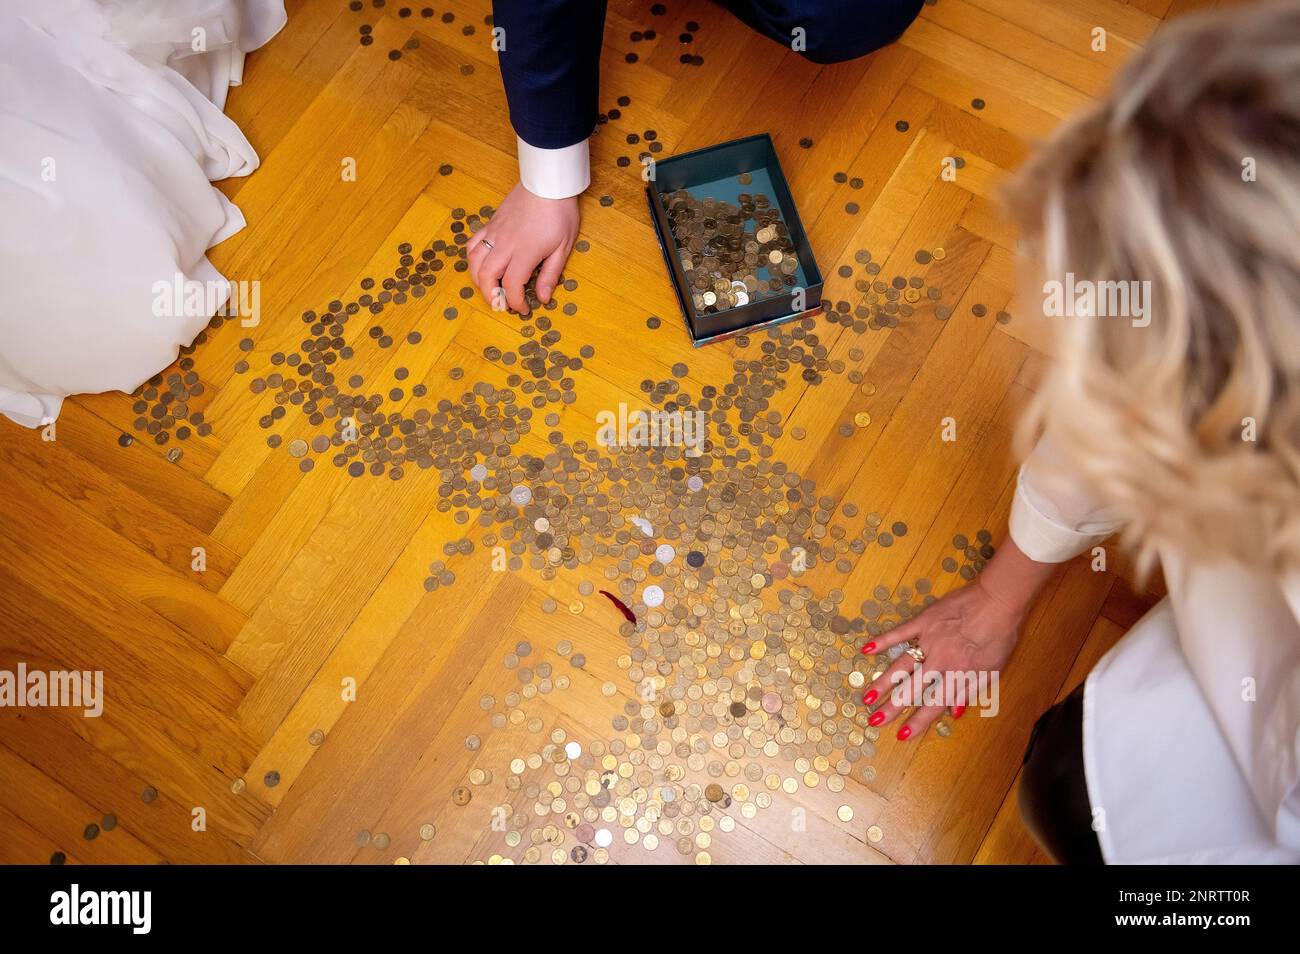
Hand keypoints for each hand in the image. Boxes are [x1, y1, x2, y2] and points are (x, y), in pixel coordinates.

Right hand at [466, 182, 579, 314]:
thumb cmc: (559, 213)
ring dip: (478, 279)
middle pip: (486, 277)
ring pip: (474, 261)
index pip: (511, 285)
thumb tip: (543, 298)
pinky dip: (473, 257)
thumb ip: (551, 274)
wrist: (547, 182)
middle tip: (502, 304)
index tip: (523, 309)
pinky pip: (473, 243)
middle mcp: (505, 244)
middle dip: (491, 296)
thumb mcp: (563, 247)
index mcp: (525, 252)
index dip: (515, 302)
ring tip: (490, 288)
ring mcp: (495, 232)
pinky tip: (481, 264)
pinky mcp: (490, 223)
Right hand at [860, 580, 1027, 740]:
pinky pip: (900, 632)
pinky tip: (866, 649)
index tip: (902, 735)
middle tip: (874, 720)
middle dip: (892, 706)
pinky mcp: (923, 621)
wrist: (997, 601)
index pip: (934, 703)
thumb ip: (970, 691)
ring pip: (901, 665)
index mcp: (958, 674)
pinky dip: (883, 641)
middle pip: (911, 688)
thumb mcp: (992, 669)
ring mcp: (929, 640)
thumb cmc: (999, 637)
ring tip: (867, 696)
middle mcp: (940, 661)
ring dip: (884, 682)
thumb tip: (954, 713)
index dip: (918, 721)